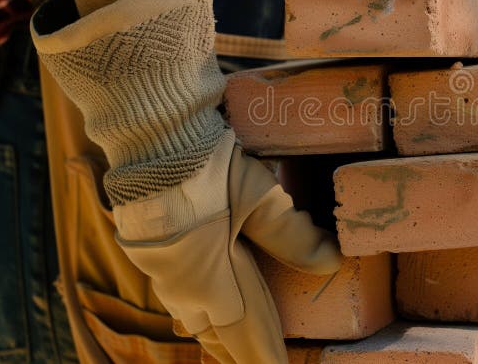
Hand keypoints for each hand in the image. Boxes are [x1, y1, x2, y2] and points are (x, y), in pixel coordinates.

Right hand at [119, 138, 341, 363]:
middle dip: (236, 349)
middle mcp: (179, 284)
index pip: (243, 332)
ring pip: (190, 313)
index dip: (262, 354)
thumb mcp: (258, 197)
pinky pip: (174, 292)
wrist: (151, 135)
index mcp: (207, 280)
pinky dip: (192, 306)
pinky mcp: (147, 247)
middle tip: (259, 361)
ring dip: (213, 329)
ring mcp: (158, 267)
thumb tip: (330, 263)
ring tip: (226, 344)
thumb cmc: (207, 167)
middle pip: (213, 329)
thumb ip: (292, 234)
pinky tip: (192, 304)